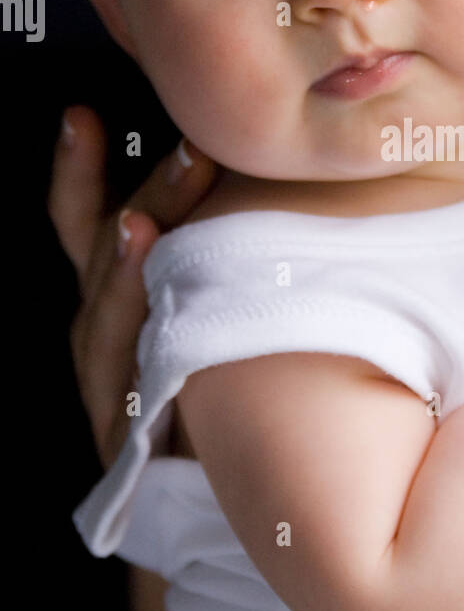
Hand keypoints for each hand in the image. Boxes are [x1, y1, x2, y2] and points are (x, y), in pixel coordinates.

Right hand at [47, 107, 217, 469]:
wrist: (227, 491)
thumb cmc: (228, 382)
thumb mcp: (213, 306)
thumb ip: (212, 248)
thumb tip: (238, 164)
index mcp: (117, 295)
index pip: (85, 223)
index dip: (78, 173)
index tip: (81, 118)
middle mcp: (104, 334)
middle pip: (109, 259)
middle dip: (147, 201)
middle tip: (192, 153)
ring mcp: (111, 387)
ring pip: (109, 322)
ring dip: (130, 275)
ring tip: (146, 228)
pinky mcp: (128, 445)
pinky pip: (128, 397)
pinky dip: (137, 364)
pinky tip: (158, 337)